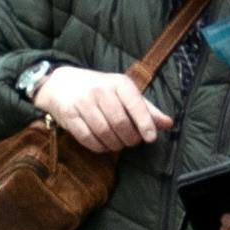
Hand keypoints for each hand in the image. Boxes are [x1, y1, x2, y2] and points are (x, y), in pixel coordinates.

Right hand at [31, 65, 168, 158]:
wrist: (61, 84)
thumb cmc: (99, 90)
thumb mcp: (123, 94)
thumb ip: (146, 109)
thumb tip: (168, 124)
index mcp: (118, 83)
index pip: (135, 104)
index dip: (144, 123)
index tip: (150, 138)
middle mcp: (100, 90)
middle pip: (120, 123)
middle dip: (129, 138)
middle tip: (130, 141)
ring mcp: (83, 102)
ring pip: (104, 132)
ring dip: (114, 144)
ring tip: (117, 144)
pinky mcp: (68, 114)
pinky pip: (87, 138)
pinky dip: (98, 146)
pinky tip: (102, 145)